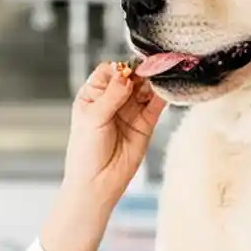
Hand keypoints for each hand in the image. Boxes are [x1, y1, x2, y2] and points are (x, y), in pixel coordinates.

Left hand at [64, 61, 167, 208]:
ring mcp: (129, 110)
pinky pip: (156, 105)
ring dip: (153, 82)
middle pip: (131, 76)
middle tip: (151, 69)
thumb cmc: (85, 152)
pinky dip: (162, 96)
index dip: (120, 68)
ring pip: (145, 88)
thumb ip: (111, 96)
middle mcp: (112, 100)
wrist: (97, 182)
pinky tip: (165, 90)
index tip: (128, 71)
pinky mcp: (145, 123)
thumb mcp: (93, 119)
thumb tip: (126, 75)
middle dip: (141, 72)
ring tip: (160, 77)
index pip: (109, 71)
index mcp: (93, 95)